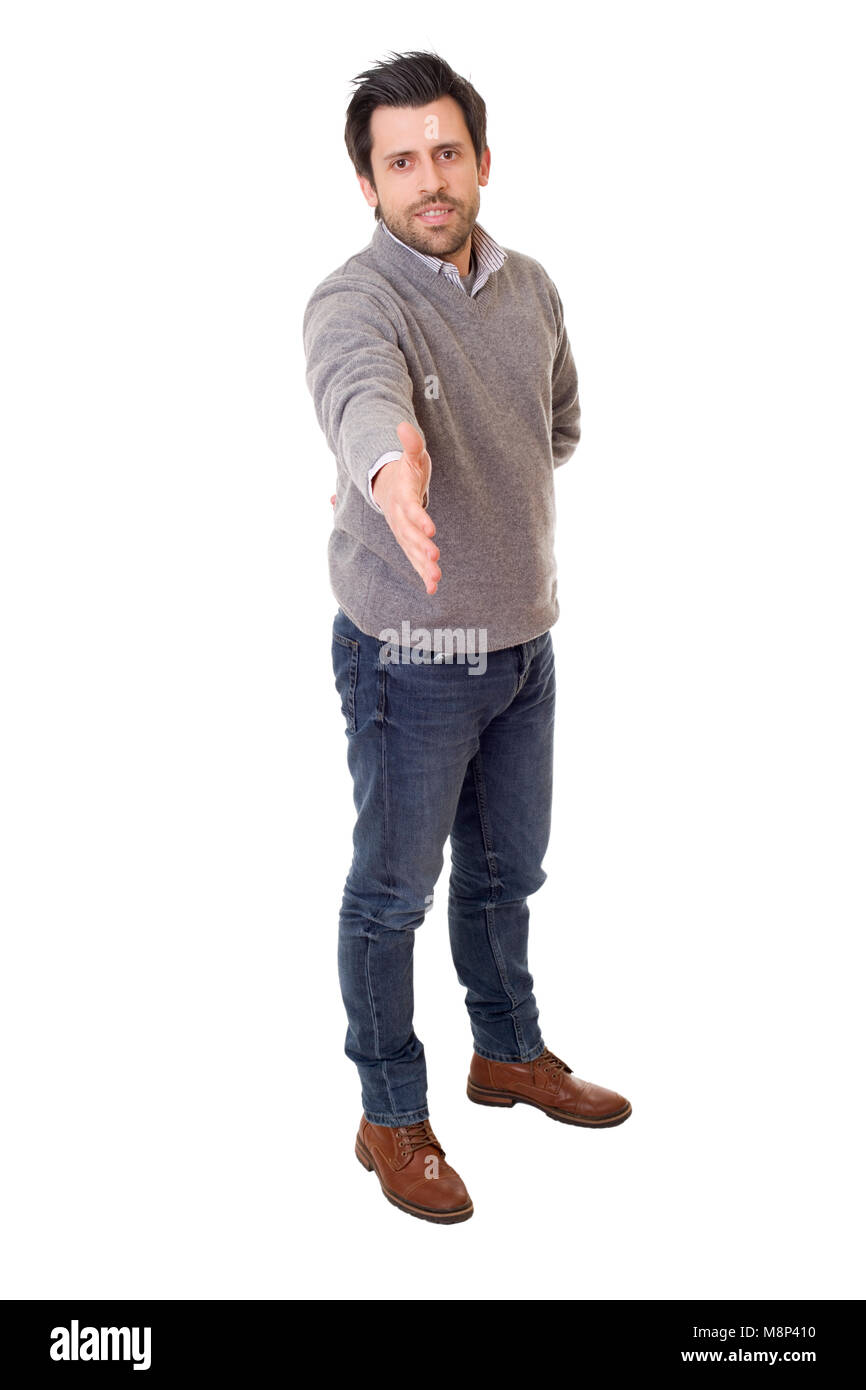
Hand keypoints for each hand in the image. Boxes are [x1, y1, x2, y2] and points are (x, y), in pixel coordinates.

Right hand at [372, 420, 439, 594]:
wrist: (388, 486)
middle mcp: (399, 518)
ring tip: (435, 579)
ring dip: (423, 566)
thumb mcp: (411, 456)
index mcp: (401, 497)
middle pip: (409, 535)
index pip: (410, 509)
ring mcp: (403, 532)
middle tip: (434, 558)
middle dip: (421, 547)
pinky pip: (415, 560)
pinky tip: (433, 588)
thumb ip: (411, 444)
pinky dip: (423, 574)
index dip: (419, 519)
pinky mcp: (408, 543)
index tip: (431, 529)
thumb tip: (404, 426)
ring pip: (412, 551)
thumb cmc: (405, 470)